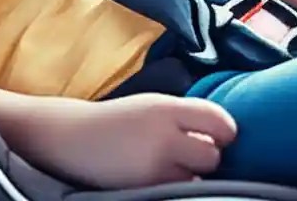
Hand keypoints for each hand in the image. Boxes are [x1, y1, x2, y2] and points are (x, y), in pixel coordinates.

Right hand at [0, 92, 235, 188]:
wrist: (71, 138)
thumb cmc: (118, 121)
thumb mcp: (153, 106)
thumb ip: (187, 116)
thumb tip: (226, 134)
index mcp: (167, 108)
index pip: (220, 121)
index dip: (224, 132)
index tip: (217, 136)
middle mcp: (163, 136)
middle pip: (213, 155)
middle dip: (205, 157)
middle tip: (186, 153)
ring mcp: (154, 166)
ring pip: (197, 178)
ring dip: (189, 174)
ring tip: (164, 165)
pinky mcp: (145, 189)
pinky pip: (178, 191)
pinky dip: (173, 187)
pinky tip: (155, 177)